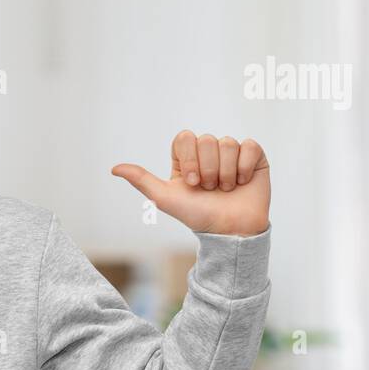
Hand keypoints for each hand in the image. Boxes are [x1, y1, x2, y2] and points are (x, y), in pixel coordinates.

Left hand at [110, 131, 269, 236]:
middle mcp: (209, 152)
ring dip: (226, 172)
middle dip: (208, 169)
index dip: (189, 159)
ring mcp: (232, 153)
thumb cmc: (197, 215)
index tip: (191, 183)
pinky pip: (249, 147)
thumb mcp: (164, 198)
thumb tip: (114, 168)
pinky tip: (242, 182)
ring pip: (228, 143)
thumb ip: (141, 180)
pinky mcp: (254, 157)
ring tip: (226, 189)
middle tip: (210, 188)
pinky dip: (245, 167)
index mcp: (187, 158)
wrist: (229, 231)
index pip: (185, 138)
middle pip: (207, 140)